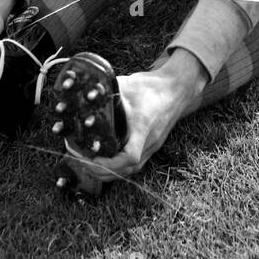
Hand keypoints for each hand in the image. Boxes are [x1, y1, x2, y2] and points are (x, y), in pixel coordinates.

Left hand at [66, 50, 207, 186]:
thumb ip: (106, 93)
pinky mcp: (152, 145)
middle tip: (83, 165)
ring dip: (110, 173)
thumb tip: (84, 95)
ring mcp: (152, 145)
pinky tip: (105, 162)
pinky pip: (134, 164)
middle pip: (128, 169)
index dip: (110, 164)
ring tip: (90, 166)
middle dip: (103, 172)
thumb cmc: (152, 87)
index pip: (130, 156)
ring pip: (131, 170)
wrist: (176, 88)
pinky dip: (118, 168)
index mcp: (143, 127)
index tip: (93, 159)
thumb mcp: (127, 86)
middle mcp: (149, 141)